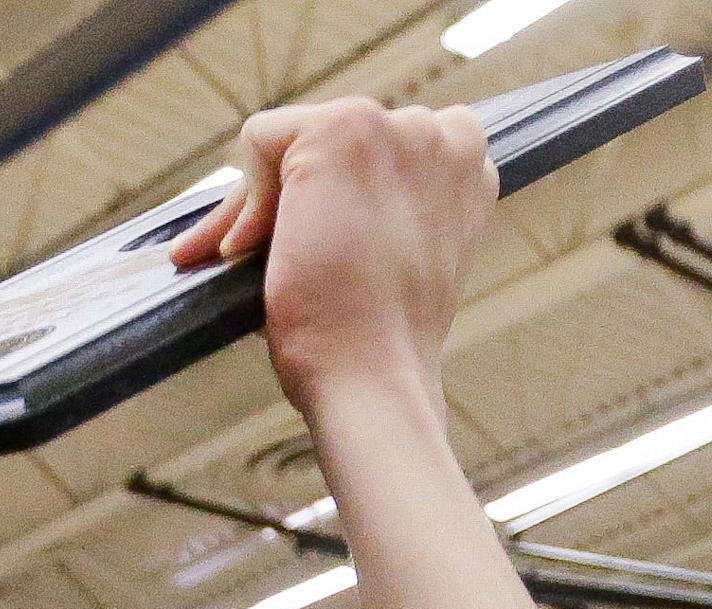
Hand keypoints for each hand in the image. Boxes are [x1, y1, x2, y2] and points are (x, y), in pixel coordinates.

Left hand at [174, 99, 493, 416]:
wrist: (375, 379)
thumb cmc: (380, 346)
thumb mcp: (397, 264)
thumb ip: (380, 213)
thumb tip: (296, 201)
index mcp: (469, 172)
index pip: (383, 154)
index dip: (340, 200)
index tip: (322, 251)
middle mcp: (446, 136)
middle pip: (337, 141)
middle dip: (295, 194)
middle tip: (269, 257)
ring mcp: (400, 127)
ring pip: (295, 140)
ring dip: (266, 200)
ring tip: (252, 259)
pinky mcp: (343, 130)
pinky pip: (260, 139)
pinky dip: (242, 199)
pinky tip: (247, 251)